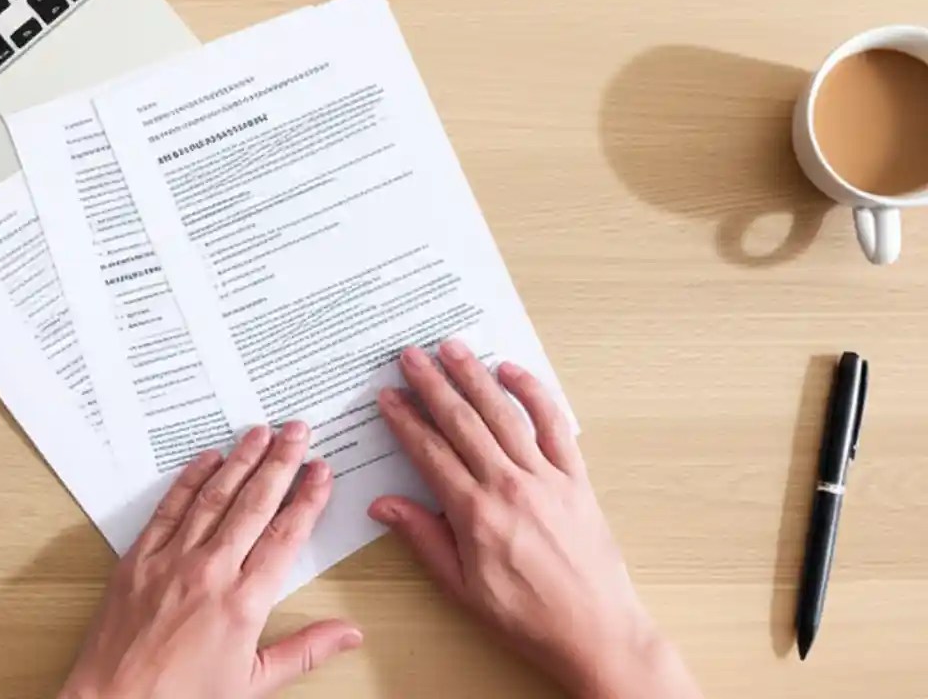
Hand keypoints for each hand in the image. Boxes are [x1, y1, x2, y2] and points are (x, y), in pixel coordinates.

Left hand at [60, 422, 362, 698]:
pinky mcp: (137, 561)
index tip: (322, 470)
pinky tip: (206, 460)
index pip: (286, 535)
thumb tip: (350, 633)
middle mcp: (210, 572)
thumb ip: (304, 651)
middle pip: (254, 504)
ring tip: (260, 432)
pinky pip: (168, 510)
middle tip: (297, 430)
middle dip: (280, 462)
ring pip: (214, 497)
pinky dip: (189, 481)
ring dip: (240, 460)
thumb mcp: (253, 684)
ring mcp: (171, 561)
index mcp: (244, 603)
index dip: (308, 498)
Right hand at [369, 341, 700, 698]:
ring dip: (474, 377)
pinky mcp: (575, 478)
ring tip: (451, 348)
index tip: (388, 397)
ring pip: (503, 414)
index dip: (405, 421)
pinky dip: (534, 394)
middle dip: (432, 385)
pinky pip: (554, 425)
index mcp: (475, 514)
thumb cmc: (526, 615)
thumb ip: (423, 538)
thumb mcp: (460, 585)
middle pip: (462, 422)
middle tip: (410, 356)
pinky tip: (512, 372)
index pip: (430, 453)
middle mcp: (509, 486)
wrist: (594, 630)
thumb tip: (384, 505)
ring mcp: (546, 478)